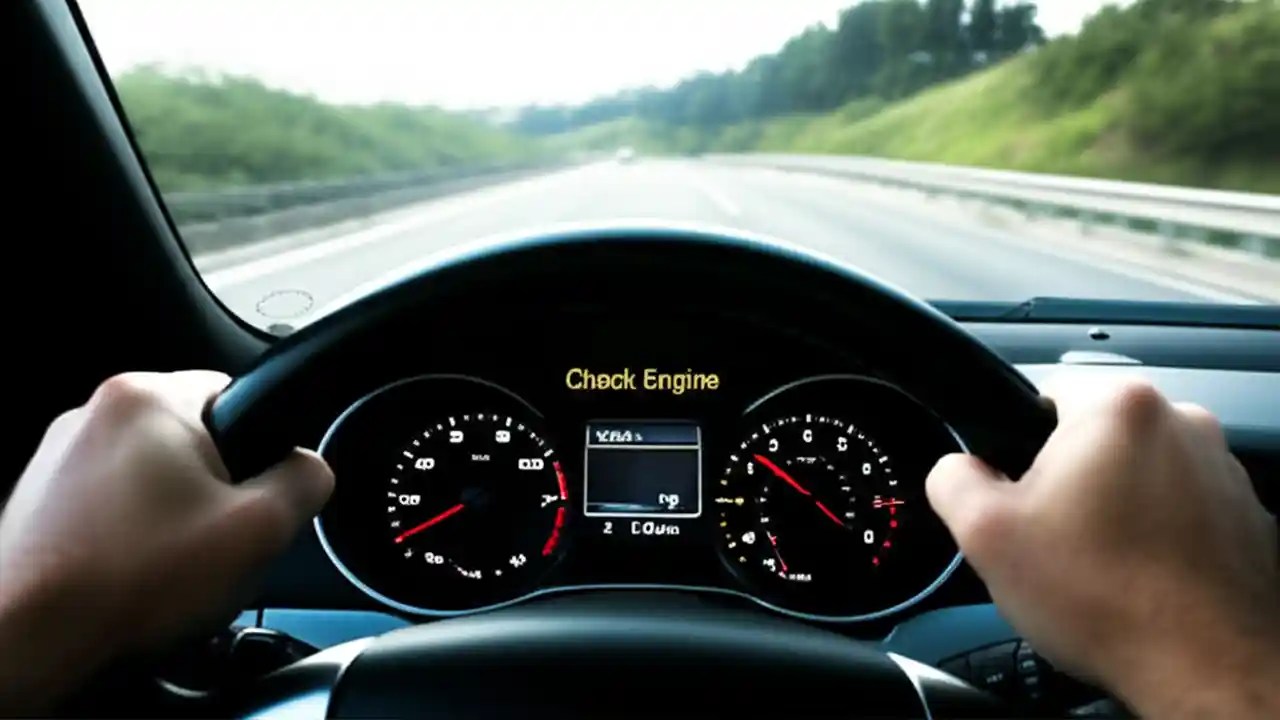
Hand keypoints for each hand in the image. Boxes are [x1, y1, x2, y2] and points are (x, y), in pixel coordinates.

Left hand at [0, 371, 332, 712]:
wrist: (33, 638)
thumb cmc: (130, 580)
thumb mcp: (261, 529)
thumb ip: (306, 482)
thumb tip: (311, 469)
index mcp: (148, 397)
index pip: (239, 394)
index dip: (261, 453)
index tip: (250, 499)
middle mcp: (95, 414)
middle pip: (196, 440)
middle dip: (214, 491)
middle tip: (213, 541)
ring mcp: (61, 456)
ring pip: (154, 476)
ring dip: (171, 516)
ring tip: (167, 565)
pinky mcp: (42, 498)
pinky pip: (113, 505)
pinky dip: (130, 535)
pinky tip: (133, 574)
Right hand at [926, 377, 1279, 718]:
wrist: (1207, 671)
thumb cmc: (1111, 601)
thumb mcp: (985, 534)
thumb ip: (952, 480)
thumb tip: (956, 470)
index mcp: (1118, 407)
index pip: (1044, 395)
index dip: (1018, 450)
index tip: (1024, 497)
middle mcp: (1184, 425)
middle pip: (1096, 439)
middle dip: (1071, 484)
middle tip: (1057, 541)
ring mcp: (1224, 471)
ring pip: (1141, 477)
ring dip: (1119, 512)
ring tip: (1103, 569)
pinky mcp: (1248, 517)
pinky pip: (1183, 514)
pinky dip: (1160, 540)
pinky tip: (1142, 582)